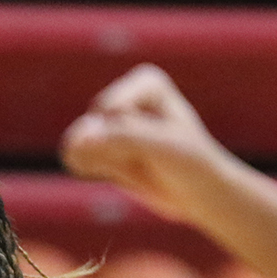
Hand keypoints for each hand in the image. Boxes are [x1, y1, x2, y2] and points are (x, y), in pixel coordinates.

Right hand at [60, 63, 226, 219]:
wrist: (200, 195)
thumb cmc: (190, 164)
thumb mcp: (164, 148)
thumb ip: (122, 137)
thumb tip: (78, 138)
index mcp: (146, 82)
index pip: (114, 109)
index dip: (135, 136)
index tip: (167, 144)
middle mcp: (124, 96)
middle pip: (96, 127)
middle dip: (120, 153)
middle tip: (155, 160)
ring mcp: (108, 123)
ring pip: (81, 143)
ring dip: (108, 164)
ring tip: (140, 166)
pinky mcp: (96, 147)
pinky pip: (76, 157)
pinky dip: (96, 170)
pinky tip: (124, 172)